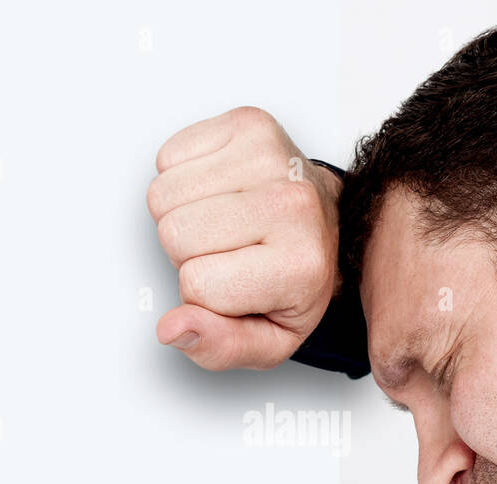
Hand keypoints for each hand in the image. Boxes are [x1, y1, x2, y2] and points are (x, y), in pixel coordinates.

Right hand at [147, 106, 341, 370]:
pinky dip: (183, 178)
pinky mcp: (249, 123)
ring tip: (225, 223)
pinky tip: (220, 192)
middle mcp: (293, 204)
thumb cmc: (297, 280)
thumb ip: (219, 348)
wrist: (332, 224)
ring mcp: (272, 156)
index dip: (203, 294)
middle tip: (229, 252)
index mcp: (301, 264)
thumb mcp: (269, 340)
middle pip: (174, 234)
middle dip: (189, 252)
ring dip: (183, 214)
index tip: (238, 285)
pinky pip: (168, 156)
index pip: (198, 284)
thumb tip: (172, 328)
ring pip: (163, 195)